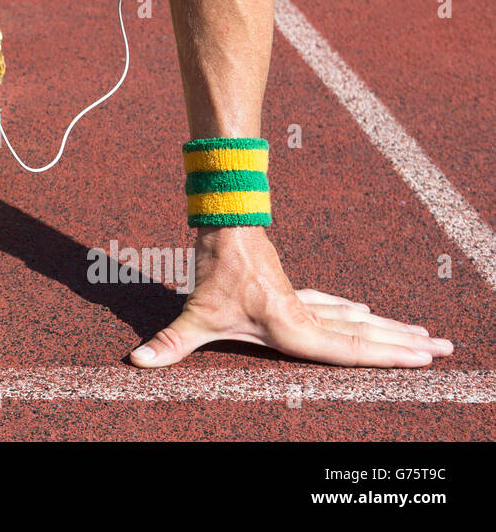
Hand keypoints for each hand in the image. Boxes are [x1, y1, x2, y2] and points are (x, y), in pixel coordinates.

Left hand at [129, 226, 452, 367]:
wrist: (224, 221)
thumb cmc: (214, 268)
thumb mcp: (194, 314)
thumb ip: (170, 342)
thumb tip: (137, 361)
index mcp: (292, 328)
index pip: (348, 350)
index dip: (386, 357)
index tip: (423, 359)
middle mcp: (304, 315)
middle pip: (364, 333)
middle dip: (404, 345)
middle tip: (445, 349)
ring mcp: (300, 299)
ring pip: (354, 318)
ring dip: (388, 328)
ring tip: (422, 336)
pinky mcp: (290, 287)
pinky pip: (332, 305)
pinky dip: (353, 312)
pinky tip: (364, 312)